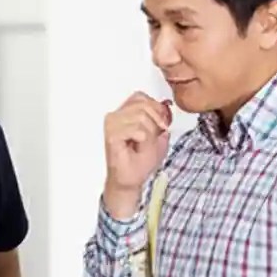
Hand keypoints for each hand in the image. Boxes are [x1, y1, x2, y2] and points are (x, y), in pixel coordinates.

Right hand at [103, 92, 171, 217]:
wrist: (130, 180)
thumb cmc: (140, 161)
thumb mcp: (158, 135)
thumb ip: (161, 117)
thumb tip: (165, 106)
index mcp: (124, 112)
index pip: (142, 97)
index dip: (156, 109)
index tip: (161, 125)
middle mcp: (116, 115)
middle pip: (143, 105)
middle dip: (154, 123)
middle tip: (151, 138)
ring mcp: (112, 124)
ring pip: (141, 117)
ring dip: (148, 134)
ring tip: (142, 145)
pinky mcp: (111, 134)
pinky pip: (136, 129)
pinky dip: (143, 140)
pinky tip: (136, 147)